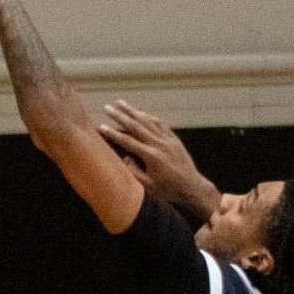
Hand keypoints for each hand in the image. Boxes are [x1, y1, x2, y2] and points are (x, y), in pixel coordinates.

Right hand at [97, 100, 217, 218]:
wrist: (192, 186)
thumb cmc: (168, 190)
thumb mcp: (148, 186)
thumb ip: (134, 171)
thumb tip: (125, 157)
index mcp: (150, 156)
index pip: (127, 141)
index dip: (113, 133)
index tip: (101, 126)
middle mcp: (158, 144)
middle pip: (135, 126)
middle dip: (119, 116)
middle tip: (107, 108)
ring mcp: (167, 139)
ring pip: (147, 121)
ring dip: (132, 111)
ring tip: (120, 103)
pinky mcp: (173, 138)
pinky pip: (159, 123)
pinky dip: (148, 116)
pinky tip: (141, 112)